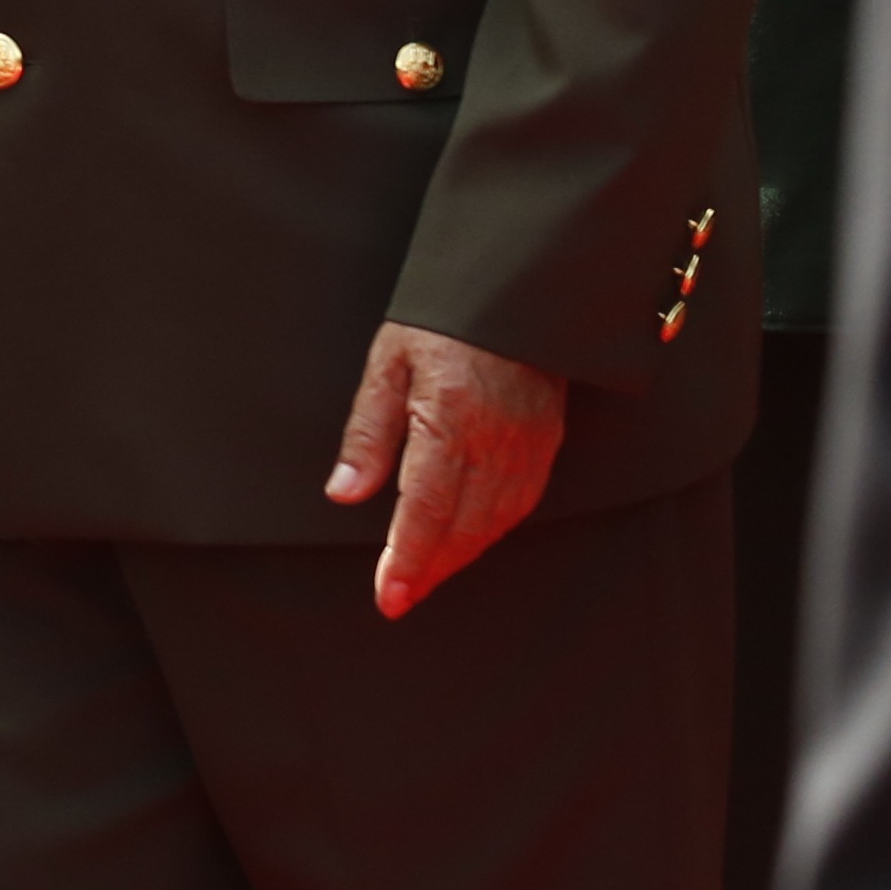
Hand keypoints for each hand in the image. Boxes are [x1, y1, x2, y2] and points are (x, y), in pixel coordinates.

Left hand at [324, 322, 569, 616]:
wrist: (512, 291)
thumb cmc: (440, 322)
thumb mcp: (387, 364)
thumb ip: (368, 432)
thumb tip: (343, 492)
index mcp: (451, 419)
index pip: (426, 508)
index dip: (408, 559)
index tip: (389, 596)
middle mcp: (497, 440)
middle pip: (463, 526)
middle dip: (430, 570)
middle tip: (398, 598)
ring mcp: (528, 444)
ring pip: (495, 522)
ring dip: (459, 556)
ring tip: (423, 577)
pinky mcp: (546, 443)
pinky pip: (521, 503)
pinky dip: (491, 531)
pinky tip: (466, 541)